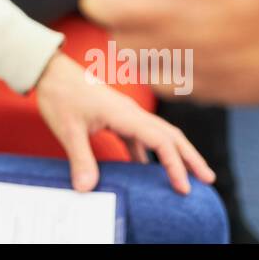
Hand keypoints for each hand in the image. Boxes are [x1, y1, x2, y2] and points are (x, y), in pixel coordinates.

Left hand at [36, 51, 214, 193]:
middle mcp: (131, 112)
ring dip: (174, 155)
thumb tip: (86, 188)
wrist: (50, 71)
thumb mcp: (68, 129)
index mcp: (125, 113)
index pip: (160, 140)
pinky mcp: (116, 117)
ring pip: (158, 134)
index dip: (175, 165)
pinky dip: (148, 153)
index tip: (184, 187)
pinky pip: (140, 137)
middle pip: (170, 135)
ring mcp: (125, 114)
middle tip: (208, 180)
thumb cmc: (60, 95)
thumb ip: (80, 158)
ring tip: (186, 178)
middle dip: (190, 157)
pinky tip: (146, 170)